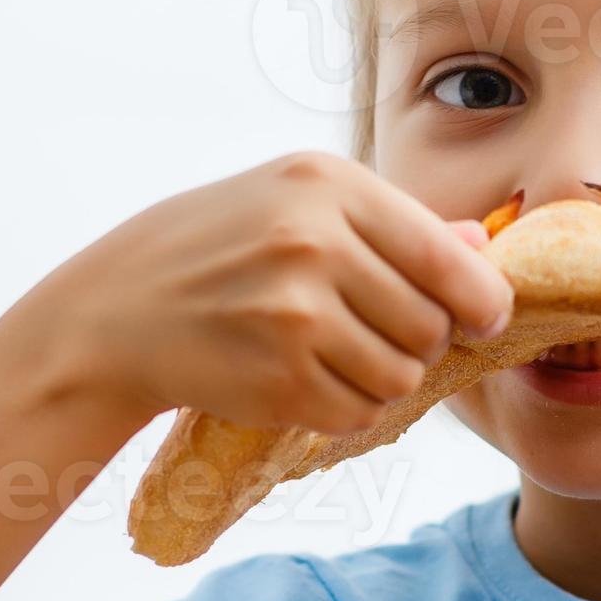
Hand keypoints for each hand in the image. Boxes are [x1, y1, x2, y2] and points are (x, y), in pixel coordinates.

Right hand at [39, 152, 512, 436]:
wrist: (117, 310)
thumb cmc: (220, 248)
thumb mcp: (296, 203)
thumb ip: (394, 226)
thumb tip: (482, 249)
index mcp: (328, 185)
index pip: (447, 259)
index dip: (480, 299)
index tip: (481, 315)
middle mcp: (313, 243)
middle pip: (432, 326)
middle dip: (417, 342)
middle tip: (372, 334)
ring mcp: (294, 315)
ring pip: (402, 377)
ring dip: (381, 380)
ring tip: (333, 356)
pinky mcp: (278, 380)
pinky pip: (359, 414)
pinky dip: (345, 410)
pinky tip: (305, 382)